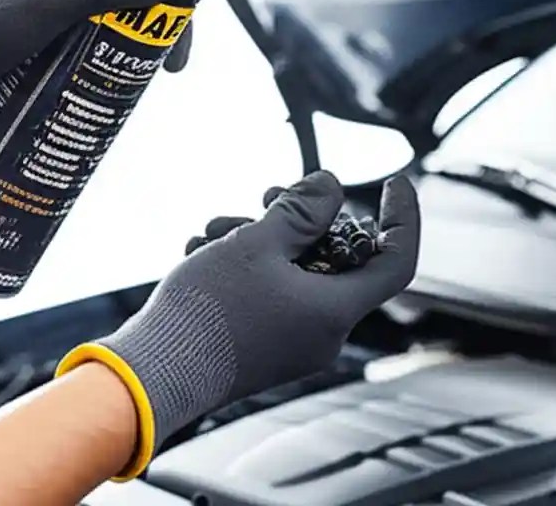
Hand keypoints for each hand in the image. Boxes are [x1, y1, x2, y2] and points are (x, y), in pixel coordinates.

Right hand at [55, 171, 419, 479]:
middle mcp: (322, 334)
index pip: (397, 261)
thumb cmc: (206, 312)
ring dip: (263, 238)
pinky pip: (272, 294)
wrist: (153, 374)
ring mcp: (292, 343)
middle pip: (337, 259)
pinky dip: (247, 265)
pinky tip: (205, 250)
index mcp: (335, 312)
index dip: (403, 216)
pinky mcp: (263, 346)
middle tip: (268, 194)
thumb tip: (332, 186)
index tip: (393, 181)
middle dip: (301, 219)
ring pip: (296, 272)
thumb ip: (302, 209)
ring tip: (217, 227)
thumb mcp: (257, 243)